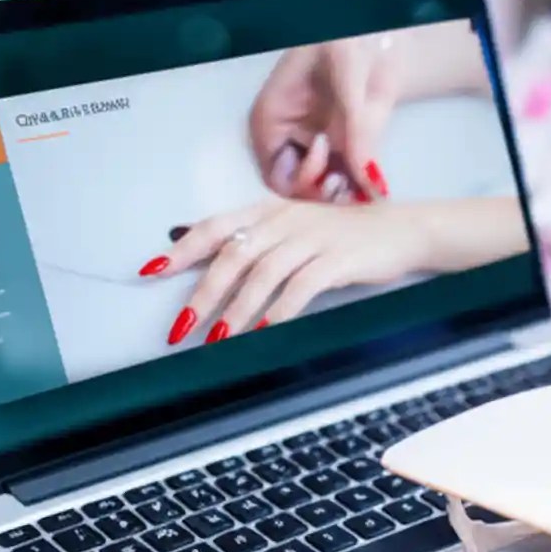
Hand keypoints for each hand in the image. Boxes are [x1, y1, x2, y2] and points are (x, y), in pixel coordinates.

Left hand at [141, 200, 430, 344]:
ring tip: (219, 339)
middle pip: (233, 256)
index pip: (215, 227)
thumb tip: (214, 270)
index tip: (151, 271)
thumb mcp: (296, 231)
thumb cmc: (344, 236)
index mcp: (268, 212)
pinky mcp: (337, 260)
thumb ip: (258, 245)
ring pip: (263, 275)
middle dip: (204, 294)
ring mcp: (312, 238)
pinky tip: (266, 331)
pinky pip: (301, 287)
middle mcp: (285, 220)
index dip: (182, 250)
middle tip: (183, 326)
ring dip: (237, 311)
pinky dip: (280, 311)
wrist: (400, 231)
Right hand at [250, 35, 397, 200]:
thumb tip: (363, 175)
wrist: (377, 37)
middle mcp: (293, 142)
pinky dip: (361, 191)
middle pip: (297, 191)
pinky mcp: (345, 153)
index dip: (299, 178)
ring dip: (341, 199)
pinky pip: (348, 184)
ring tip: (362, 189)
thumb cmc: (345, 41)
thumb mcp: (347, 73)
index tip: (325, 149)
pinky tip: (374, 189)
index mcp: (273, 121)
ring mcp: (319, 150)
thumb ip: (354, 124)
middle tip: (347, 186)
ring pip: (323, 193)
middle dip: (320, 194)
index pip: (275, 174)